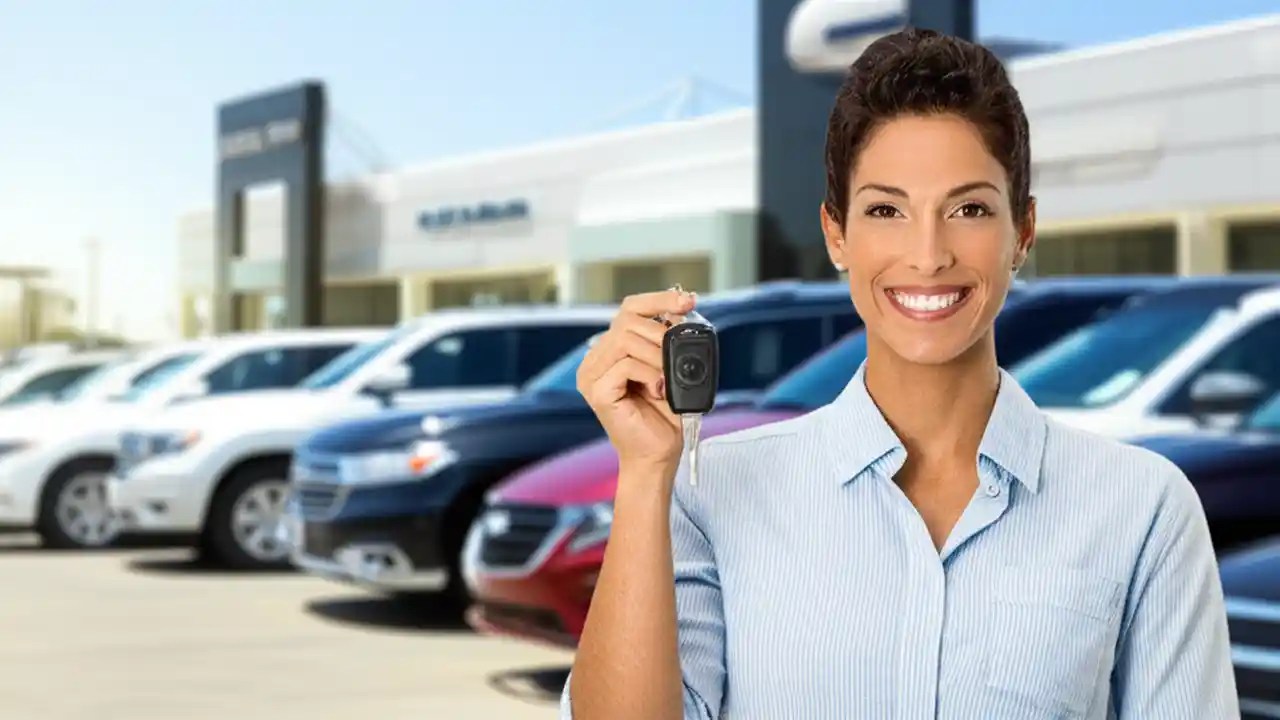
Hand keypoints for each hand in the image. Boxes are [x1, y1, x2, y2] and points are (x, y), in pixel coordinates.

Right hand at [577, 288, 694, 474]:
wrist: (659, 454)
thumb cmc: (664, 415)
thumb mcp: (670, 368)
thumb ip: (667, 340)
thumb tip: (680, 311)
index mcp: (610, 350)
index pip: (629, 309)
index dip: (659, 299)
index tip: (687, 300)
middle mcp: (595, 359)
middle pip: (626, 319)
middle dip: (661, 333)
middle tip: (676, 357)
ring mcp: (591, 375)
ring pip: (626, 339)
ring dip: (657, 356)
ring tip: (667, 379)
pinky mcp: (597, 391)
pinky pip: (627, 364)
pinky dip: (651, 374)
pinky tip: (658, 390)